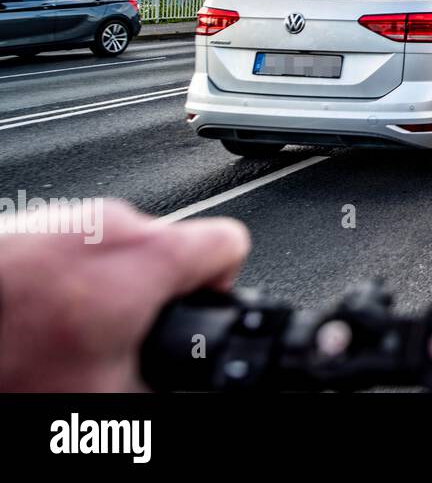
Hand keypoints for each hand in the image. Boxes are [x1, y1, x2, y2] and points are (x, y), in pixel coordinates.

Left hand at [0, 198, 248, 391]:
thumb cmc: (10, 366)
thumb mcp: (114, 393)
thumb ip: (168, 376)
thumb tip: (184, 384)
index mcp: (144, 259)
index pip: (229, 244)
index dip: (220, 284)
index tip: (199, 308)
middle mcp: (107, 224)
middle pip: (167, 248)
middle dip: (148, 294)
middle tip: (113, 341)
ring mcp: (63, 217)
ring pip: (115, 246)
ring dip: (101, 285)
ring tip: (64, 331)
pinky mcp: (26, 222)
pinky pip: (69, 242)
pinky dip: (61, 276)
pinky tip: (34, 316)